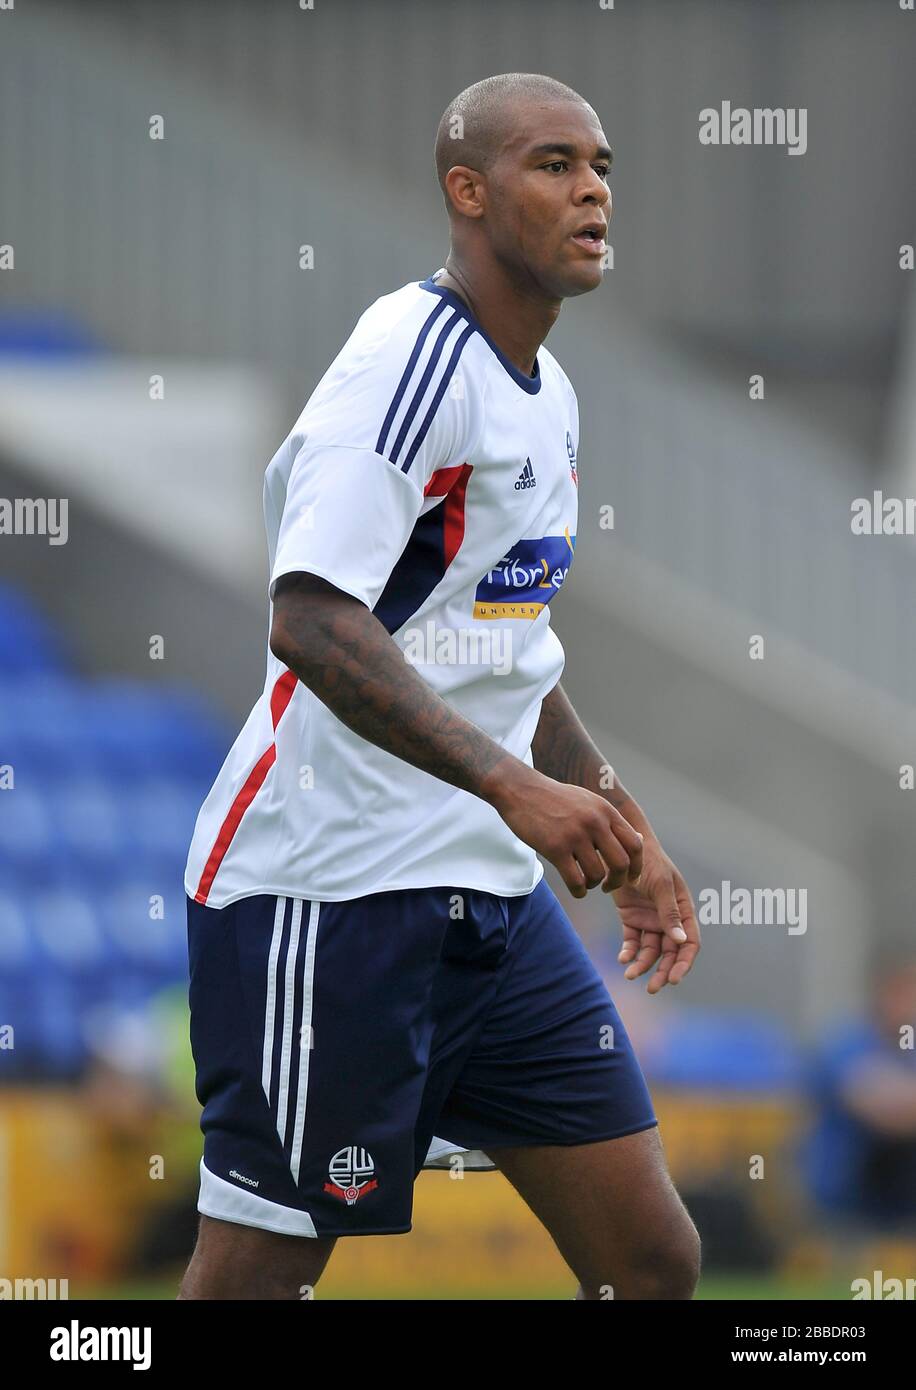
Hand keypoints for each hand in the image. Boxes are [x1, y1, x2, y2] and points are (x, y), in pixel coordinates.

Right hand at [487, 765, 643, 898]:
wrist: (521, 790)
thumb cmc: (555, 799)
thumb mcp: (589, 801)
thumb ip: (611, 821)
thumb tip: (638, 840)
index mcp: (605, 811)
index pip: (635, 844)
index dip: (637, 866)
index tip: (631, 878)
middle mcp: (594, 822)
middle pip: (621, 863)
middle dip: (618, 881)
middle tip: (608, 886)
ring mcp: (574, 835)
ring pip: (597, 875)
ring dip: (594, 885)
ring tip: (586, 882)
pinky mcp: (555, 847)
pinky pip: (575, 880)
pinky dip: (579, 891)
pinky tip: (576, 889)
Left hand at [613, 837, 699, 993]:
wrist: (623, 848)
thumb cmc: (649, 862)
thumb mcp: (662, 886)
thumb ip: (670, 914)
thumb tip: (681, 942)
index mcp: (683, 911)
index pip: (689, 943)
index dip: (684, 963)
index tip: (674, 979)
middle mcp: (669, 919)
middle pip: (670, 953)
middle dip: (662, 972)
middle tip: (652, 989)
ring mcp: (650, 920)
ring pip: (650, 951)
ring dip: (642, 965)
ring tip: (629, 974)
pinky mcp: (631, 919)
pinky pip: (632, 941)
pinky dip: (628, 952)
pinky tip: (622, 958)